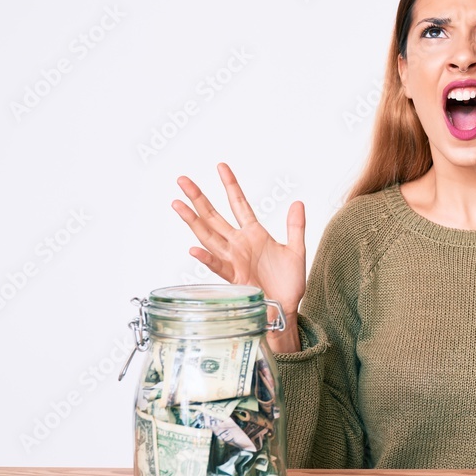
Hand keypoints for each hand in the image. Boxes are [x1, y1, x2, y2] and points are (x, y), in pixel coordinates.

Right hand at [172, 163, 305, 352]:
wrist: (286, 309)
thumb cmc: (289, 283)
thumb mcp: (296, 250)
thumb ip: (295, 227)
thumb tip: (298, 202)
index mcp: (254, 235)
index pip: (239, 204)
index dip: (230, 186)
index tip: (221, 166)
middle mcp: (239, 245)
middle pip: (215, 217)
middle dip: (199, 198)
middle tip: (182, 180)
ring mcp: (234, 261)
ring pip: (209, 237)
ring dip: (193, 221)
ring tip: (178, 204)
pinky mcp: (235, 279)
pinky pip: (218, 266)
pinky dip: (206, 258)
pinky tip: (194, 248)